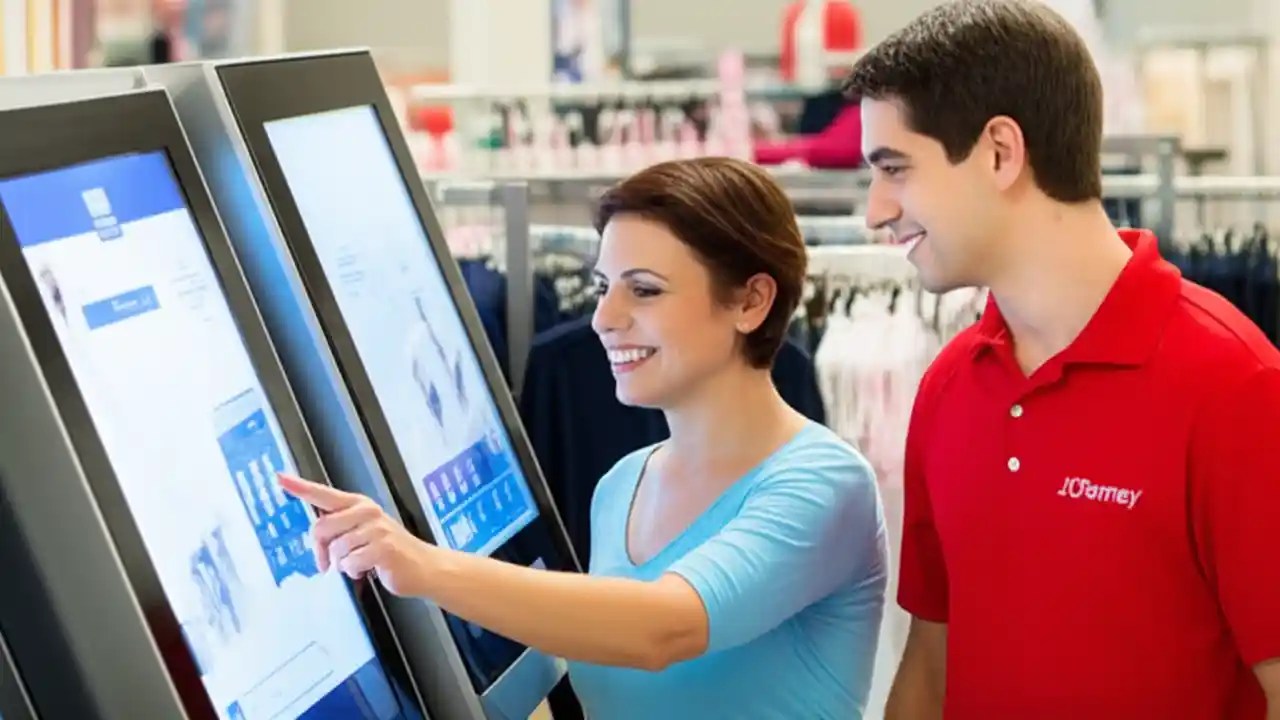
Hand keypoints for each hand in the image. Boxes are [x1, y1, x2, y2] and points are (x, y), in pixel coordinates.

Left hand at [278, 474, 428, 596]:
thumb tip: (316, 536)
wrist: (423, 566)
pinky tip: (369, 568)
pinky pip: (350, 563)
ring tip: (362, 562)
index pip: (323, 494)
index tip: (279, 478)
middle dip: (321, 551)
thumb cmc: (389, 551)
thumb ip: (340, 528)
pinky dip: (355, 571)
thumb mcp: (363, 532)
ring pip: (335, 550)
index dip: (300, 487)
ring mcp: (376, 529)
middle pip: (321, 528)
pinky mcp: (383, 548)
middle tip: (329, 563)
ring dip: (343, 564)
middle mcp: (367, 511)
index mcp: (359, 504)